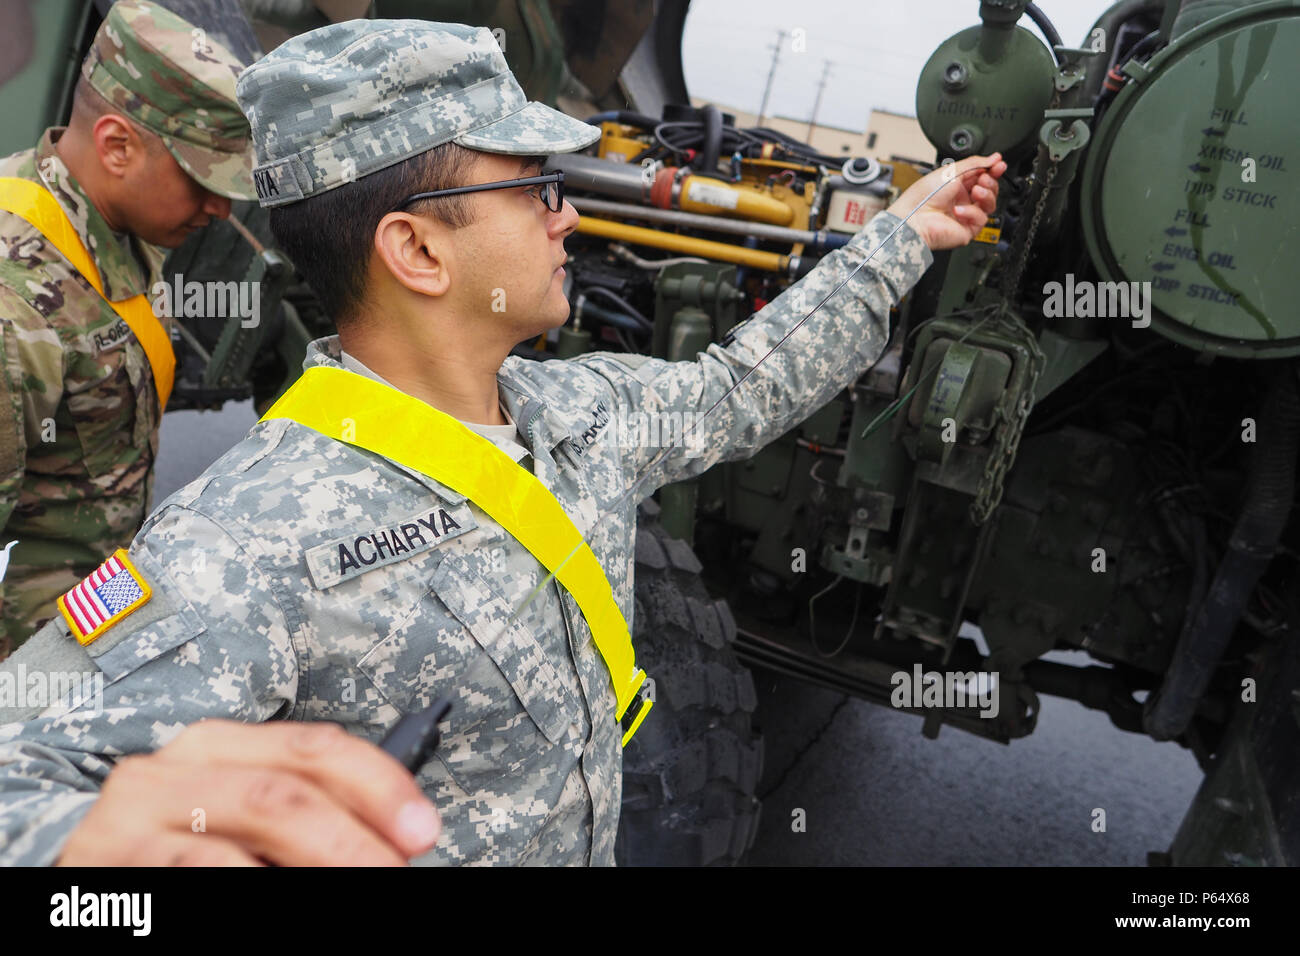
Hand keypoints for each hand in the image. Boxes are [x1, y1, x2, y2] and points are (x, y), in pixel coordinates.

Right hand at [57, 720, 440, 865]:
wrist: (72, 865)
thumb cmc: (175, 842)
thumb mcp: (237, 815)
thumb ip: (303, 813)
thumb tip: (395, 839)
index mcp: (220, 742)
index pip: (316, 748)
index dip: (380, 786)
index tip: (424, 830)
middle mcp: (175, 766)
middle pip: (286, 794)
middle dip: (353, 842)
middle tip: (392, 875)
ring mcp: (135, 816)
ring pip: (244, 837)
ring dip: (314, 869)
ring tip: (355, 895)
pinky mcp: (109, 863)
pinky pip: (198, 874)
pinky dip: (252, 891)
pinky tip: (277, 902)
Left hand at [884, 153, 1006, 250]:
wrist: (914, 218)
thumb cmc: (923, 196)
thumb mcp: (951, 171)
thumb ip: (975, 163)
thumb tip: (994, 157)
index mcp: (957, 184)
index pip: (982, 176)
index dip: (992, 170)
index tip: (999, 164)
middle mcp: (962, 199)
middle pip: (989, 190)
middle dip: (990, 181)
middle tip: (985, 178)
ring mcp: (965, 215)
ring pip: (989, 204)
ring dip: (986, 194)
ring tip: (976, 191)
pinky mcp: (967, 229)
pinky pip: (981, 219)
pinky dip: (972, 212)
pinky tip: (959, 210)